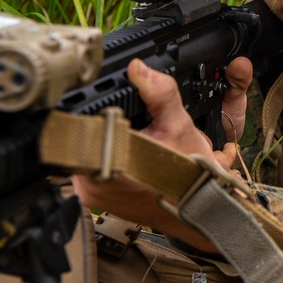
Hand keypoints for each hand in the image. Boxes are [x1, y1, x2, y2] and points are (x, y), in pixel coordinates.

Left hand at [72, 56, 253, 249]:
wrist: (198, 213)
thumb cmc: (190, 179)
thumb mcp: (179, 128)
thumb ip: (160, 94)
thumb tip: (140, 69)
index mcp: (102, 166)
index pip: (85, 119)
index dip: (96, 102)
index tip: (107, 92)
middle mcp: (88, 183)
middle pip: (86, 132)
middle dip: (106, 119)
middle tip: (133, 119)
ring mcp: (89, 192)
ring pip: (89, 146)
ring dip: (107, 135)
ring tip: (135, 135)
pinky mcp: (94, 196)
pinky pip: (93, 162)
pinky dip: (110, 150)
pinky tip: (131, 150)